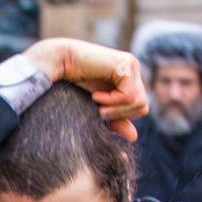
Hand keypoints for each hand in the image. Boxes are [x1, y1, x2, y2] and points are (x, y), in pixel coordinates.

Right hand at [24, 38, 146, 140]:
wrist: (59, 64)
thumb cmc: (74, 85)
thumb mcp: (98, 108)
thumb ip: (116, 121)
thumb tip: (134, 137)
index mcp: (129, 78)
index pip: (141, 107)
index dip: (122, 116)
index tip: (100, 110)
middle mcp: (133, 69)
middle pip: (142, 106)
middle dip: (120, 114)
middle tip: (98, 109)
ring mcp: (131, 65)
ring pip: (138, 101)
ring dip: (115, 108)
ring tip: (96, 102)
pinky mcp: (126, 64)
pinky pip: (129, 95)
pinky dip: (112, 101)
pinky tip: (96, 95)